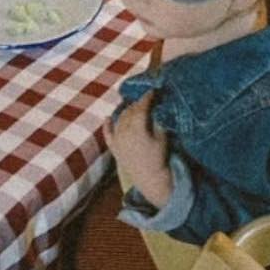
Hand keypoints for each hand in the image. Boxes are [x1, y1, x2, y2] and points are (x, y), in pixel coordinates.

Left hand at [104, 92, 171, 206]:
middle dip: (138, 104)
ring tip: (134, 107)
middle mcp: (123, 131)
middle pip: (130, 111)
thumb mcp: (162, 137)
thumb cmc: (159, 157)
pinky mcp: (114, 148)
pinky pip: (108, 133)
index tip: (153, 91)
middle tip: (146, 100)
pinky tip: (108, 118)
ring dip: (126, 111)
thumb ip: (158, 120)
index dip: (147, 97)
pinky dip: (107, 125)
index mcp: (137, 127)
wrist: (150, 178)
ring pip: (120, 119)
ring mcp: (117, 139)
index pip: (141, 107)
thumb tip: (157, 108)